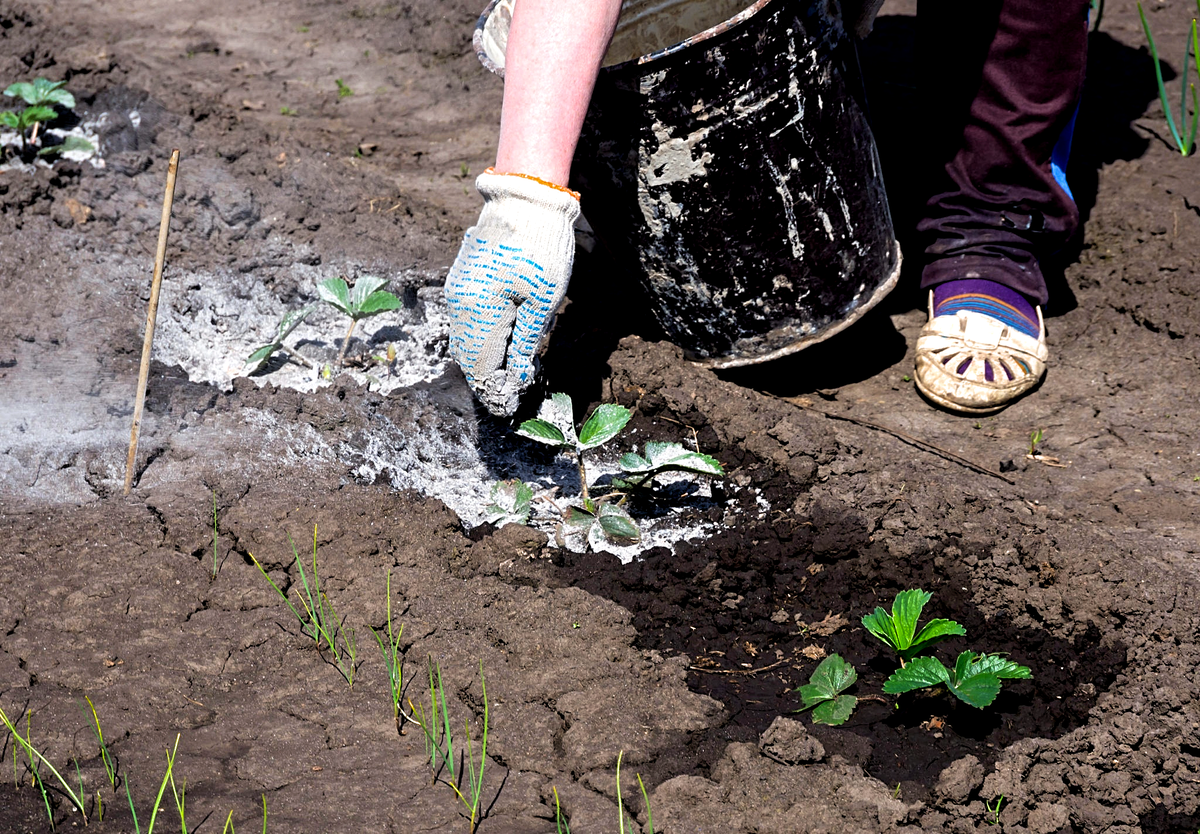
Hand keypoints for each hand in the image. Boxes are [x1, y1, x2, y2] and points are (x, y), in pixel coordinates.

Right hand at [444, 170, 580, 416]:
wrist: (525, 198)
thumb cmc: (541, 247)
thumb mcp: (543, 300)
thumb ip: (525, 342)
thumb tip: (516, 376)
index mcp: (477, 310)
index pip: (481, 366)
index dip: (494, 391)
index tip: (509, 409)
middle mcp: (459, 304)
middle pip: (467, 357)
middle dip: (486, 381)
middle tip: (508, 400)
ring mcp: (457, 291)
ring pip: (465, 341)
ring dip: (483, 362)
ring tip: (506, 378)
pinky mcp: (463, 281)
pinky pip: (467, 322)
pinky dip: (481, 340)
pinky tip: (501, 347)